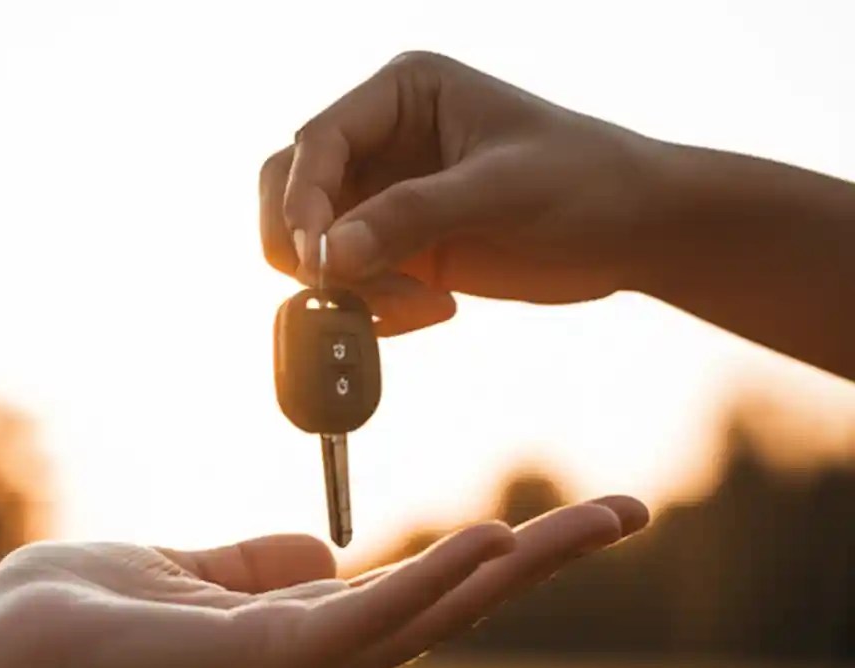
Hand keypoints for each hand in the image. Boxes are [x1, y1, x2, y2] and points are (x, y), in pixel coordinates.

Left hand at [0, 497, 646, 667]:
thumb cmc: (68, 626)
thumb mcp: (177, 571)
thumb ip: (253, 565)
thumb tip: (323, 549)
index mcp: (290, 634)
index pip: (410, 587)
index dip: (481, 555)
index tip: (538, 518)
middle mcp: (310, 662)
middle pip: (447, 601)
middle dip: (540, 561)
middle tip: (628, 512)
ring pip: (431, 613)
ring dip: (519, 567)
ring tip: (601, 518)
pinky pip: (368, 622)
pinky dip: (433, 584)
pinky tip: (490, 543)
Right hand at [260, 51, 664, 335]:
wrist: (637, 230)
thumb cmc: (587, 181)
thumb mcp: (502, 189)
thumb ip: (412, 215)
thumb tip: (327, 256)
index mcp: (402, 94)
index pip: (318, 141)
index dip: (303, 201)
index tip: (317, 261)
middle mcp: (381, 140)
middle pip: (291, 191)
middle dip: (309, 248)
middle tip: (342, 292)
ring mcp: (385, 196)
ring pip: (313, 245)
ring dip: (347, 287)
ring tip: (415, 306)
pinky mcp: (397, 247)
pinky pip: (349, 283)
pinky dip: (371, 309)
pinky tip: (430, 311)